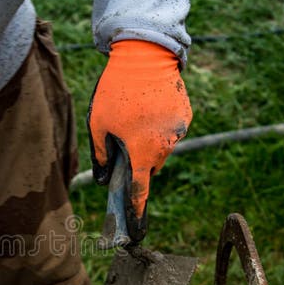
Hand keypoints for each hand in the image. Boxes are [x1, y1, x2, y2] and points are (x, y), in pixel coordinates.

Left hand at [87, 40, 191, 231]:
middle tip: (123, 143)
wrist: (146, 55)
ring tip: (135, 116)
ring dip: (149, 142)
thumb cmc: (116, 92)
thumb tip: (102, 178)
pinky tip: (147, 106)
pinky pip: (170, 129)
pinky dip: (159, 126)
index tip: (136, 229)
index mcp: (143, 152)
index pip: (140, 190)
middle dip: (138, 162)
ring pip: (161, 147)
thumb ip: (100, 155)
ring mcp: (178, 130)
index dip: (136, 210)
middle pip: (150, 166)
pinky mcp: (185, 115)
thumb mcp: (98, 124)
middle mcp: (165, 145)